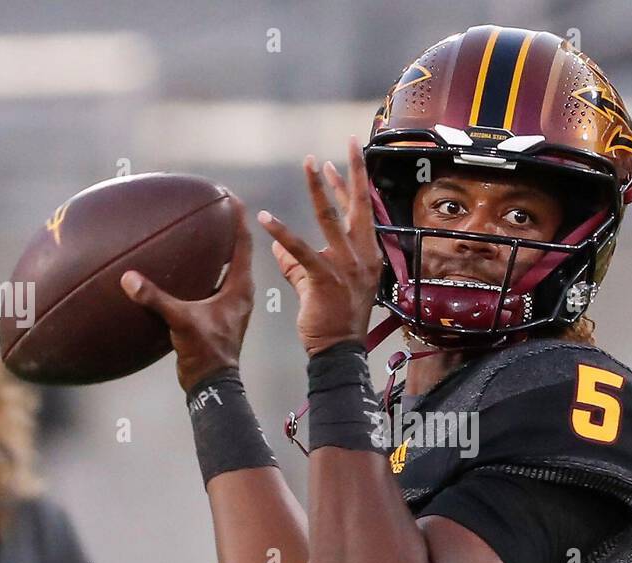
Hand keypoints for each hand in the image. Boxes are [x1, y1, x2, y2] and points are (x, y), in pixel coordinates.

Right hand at [120, 196, 254, 391]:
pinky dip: (201, 271)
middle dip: (226, 228)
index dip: (238, 218)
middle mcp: (239, 292)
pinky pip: (212, 283)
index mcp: (239, 287)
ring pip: (225, 268)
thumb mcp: (179, 321)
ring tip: (199, 231)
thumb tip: (128, 278)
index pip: (243, 244)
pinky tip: (184, 267)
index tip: (230, 196)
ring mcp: (229, 304)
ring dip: (215, 250)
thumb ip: (155, 298)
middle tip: (213, 206)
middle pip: (237, 251)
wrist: (212, 384)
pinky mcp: (218, 315)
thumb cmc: (205, 352)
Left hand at [258, 136, 380, 356]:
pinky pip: (301, 250)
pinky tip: (265, 219)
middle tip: (348, 142)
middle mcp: (362, 256)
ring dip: (318, 188)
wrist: (339, 350)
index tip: (343, 160)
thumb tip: (279, 250)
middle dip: (354, 171)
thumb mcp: (320, 286)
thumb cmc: (333, 320)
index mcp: (367, 256)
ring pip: (332, 218)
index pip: (361, 212)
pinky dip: (281, 233)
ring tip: (309, 164)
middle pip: (359, 205)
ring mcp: (347, 267)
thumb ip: (299, 265)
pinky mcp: (326, 279)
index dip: (352, 185)